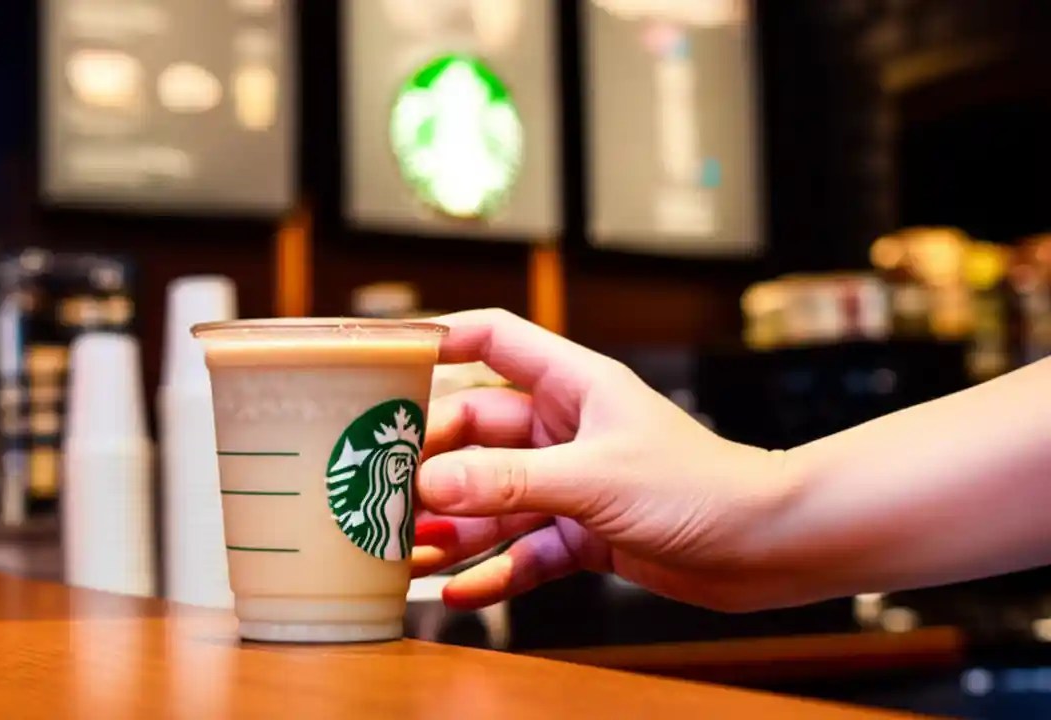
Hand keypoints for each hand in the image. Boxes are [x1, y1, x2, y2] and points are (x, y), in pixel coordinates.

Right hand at [414, 309, 799, 612]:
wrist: (770, 547)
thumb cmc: (702, 487)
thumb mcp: (594, 478)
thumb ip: (509, 481)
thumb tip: (429, 482)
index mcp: (573, 384)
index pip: (493, 339)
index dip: (439, 339)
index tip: (385, 361)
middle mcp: (565, 428)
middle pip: (476, 431)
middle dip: (432, 461)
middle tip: (382, 488)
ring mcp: (572, 482)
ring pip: (494, 498)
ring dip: (454, 526)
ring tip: (407, 551)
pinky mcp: (585, 533)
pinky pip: (524, 550)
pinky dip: (495, 571)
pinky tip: (458, 591)